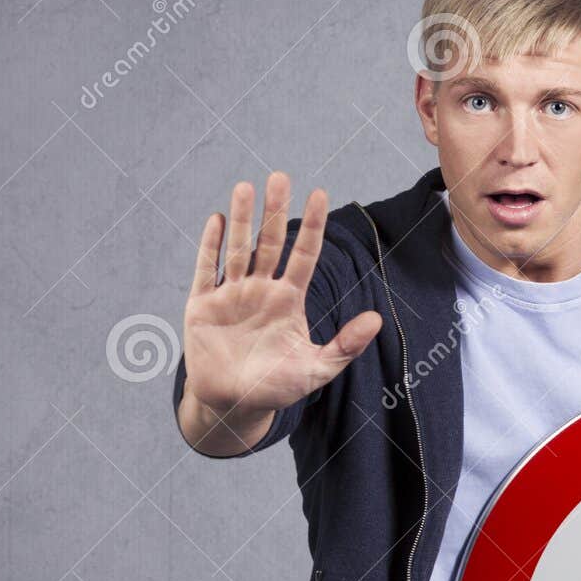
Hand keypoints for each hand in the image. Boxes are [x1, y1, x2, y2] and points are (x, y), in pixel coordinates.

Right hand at [182, 170, 381, 425]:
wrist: (232, 404)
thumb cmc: (275, 388)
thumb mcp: (316, 370)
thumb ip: (345, 346)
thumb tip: (377, 320)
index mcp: (288, 300)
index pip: (303, 254)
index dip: (311, 225)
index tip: (319, 193)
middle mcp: (261, 290)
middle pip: (270, 242)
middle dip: (275, 210)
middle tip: (281, 176)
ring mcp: (231, 294)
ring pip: (238, 248)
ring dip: (241, 219)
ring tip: (246, 187)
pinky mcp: (203, 305)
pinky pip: (206, 269)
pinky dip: (210, 245)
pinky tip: (215, 219)